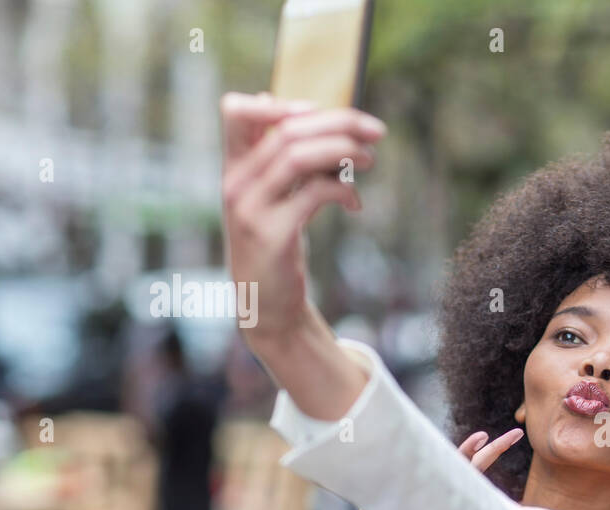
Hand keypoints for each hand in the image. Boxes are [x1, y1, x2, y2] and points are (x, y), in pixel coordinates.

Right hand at [219, 91, 386, 353]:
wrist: (267, 307)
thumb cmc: (275, 248)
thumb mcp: (270, 200)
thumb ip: (276, 160)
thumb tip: (287, 106)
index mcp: (233, 169)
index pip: (237, 113)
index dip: (279, 103)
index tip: (318, 111)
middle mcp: (235, 184)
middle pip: (288, 130)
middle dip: (340, 123)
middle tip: (377, 130)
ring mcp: (250, 209)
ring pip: (299, 155)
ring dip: (345, 151)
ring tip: (371, 159)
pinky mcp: (273, 235)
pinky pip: (314, 194)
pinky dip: (343, 190)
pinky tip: (355, 202)